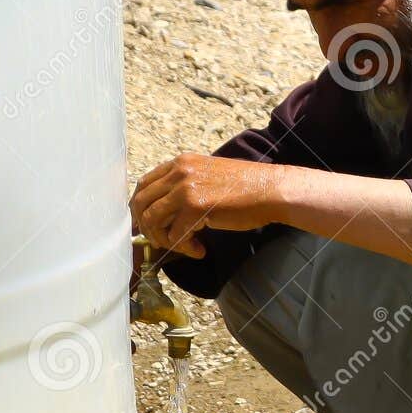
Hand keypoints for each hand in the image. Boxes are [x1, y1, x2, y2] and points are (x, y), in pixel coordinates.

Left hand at [129, 154, 283, 259]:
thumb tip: (165, 210)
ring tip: (183, 246)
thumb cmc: (245, 188)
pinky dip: (185, 248)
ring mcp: (185, 188)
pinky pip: (175, 235)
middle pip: (140, 202)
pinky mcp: (196, 207)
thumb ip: (184, 186)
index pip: (144, 184)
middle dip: (146, 226)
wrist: (271, 191)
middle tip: (161, 241)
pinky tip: (200, 250)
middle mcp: (179, 171)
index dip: (140, 207)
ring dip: (163, 239)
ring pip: (152, 220)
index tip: (146, 224)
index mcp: (180, 163)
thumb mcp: (207, 176)